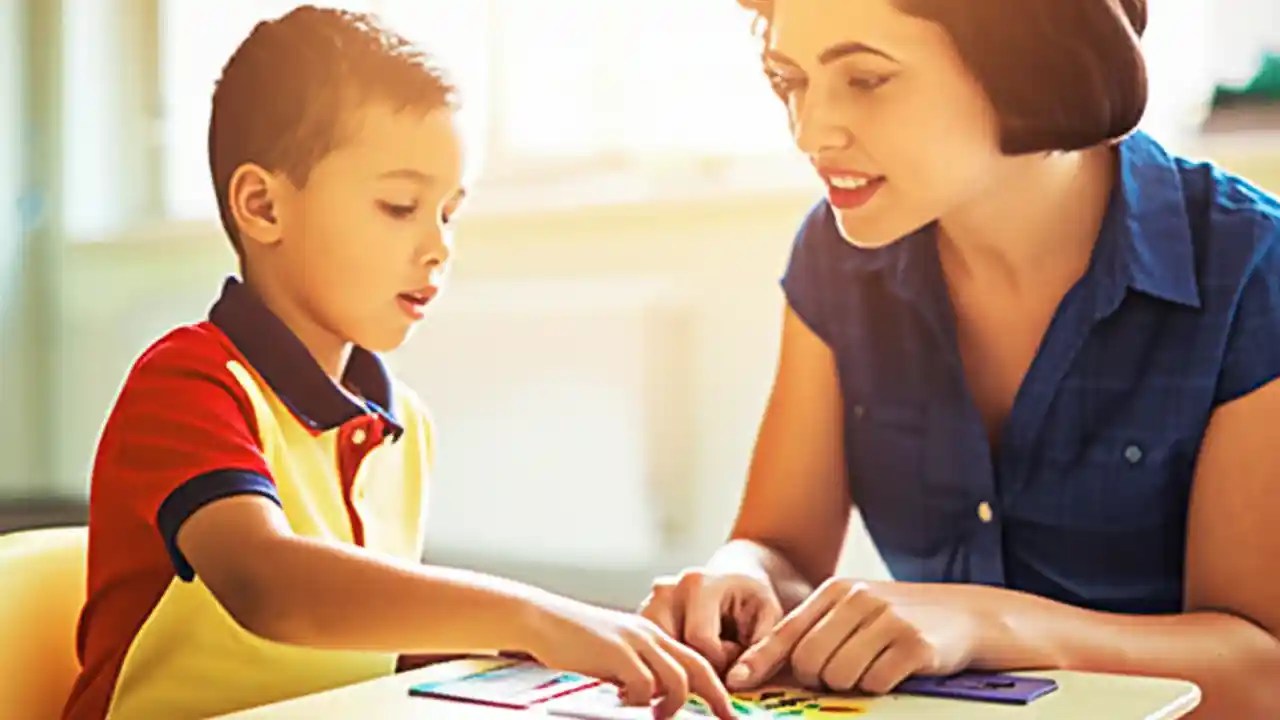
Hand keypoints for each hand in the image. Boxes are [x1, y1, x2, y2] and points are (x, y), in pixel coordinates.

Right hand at [525, 596, 737, 718]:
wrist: (541, 619)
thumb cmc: (574, 640)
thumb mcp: (613, 652)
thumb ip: (636, 670)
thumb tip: (652, 697)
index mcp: (652, 635)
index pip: (695, 660)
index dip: (715, 686)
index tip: (726, 710)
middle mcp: (649, 635)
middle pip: (697, 667)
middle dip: (716, 697)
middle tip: (727, 719)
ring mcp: (633, 642)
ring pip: (676, 678)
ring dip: (674, 704)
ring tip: (660, 716)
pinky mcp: (615, 651)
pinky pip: (643, 683)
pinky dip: (642, 700)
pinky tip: (625, 702)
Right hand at [639, 568, 784, 674]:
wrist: (731, 575)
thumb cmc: (752, 597)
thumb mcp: (769, 617)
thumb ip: (760, 650)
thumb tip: (735, 682)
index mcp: (697, 583)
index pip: (700, 640)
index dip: (722, 659)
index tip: (736, 654)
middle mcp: (666, 589)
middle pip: (674, 648)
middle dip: (699, 663)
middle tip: (722, 655)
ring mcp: (649, 602)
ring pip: (657, 653)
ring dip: (682, 663)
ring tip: (706, 652)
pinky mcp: (641, 617)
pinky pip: (651, 651)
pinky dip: (670, 660)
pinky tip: (691, 653)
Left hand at [726, 578, 983, 694]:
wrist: (969, 615)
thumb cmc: (902, 619)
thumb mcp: (857, 612)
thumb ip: (816, 631)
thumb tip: (762, 664)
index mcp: (838, 591)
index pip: (787, 631)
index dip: (760, 660)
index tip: (738, 680)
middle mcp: (859, 599)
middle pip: (808, 660)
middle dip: (816, 680)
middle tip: (839, 676)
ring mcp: (887, 620)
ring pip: (838, 676)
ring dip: (850, 685)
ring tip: (871, 669)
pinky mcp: (914, 644)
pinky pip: (875, 683)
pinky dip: (879, 686)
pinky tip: (895, 671)